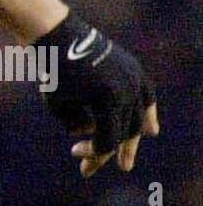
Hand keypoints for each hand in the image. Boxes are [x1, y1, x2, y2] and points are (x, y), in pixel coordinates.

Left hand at [33, 13, 158, 176]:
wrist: (60, 37)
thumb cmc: (54, 73)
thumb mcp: (59, 106)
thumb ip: (77, 125)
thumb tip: (93, 133)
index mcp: (109, 101)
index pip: (107, 140)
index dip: (92, 153)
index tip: (74, 152)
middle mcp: (128, 90)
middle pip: (125, 131)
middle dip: (113, 152)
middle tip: (113, 168)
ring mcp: (134, 78)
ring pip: (138, 116)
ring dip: (134, 138)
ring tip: (128, 157)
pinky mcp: (133, 70)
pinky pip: (146, 96)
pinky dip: (147, 114)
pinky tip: (151, 130)